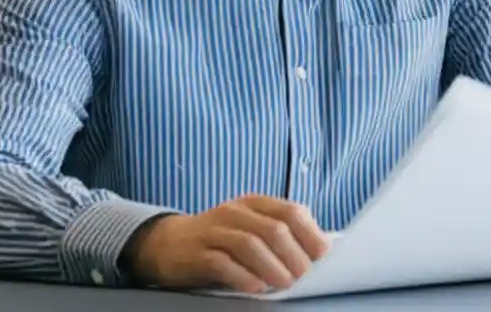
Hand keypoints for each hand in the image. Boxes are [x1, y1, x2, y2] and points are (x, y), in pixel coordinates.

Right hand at [124, 194, 331, 291]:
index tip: (323, 255)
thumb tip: (318, 250)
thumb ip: (279, 235)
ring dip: (272, 266)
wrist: (168, 243)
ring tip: (285, 283)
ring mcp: (213, 230)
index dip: (309, 233)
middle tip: (304, 275)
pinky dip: (242, 276)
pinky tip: (256, 287)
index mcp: (254, 204)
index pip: (289, 212)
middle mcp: (234, 212)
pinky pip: (222, 262)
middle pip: (272, 229)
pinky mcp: (196, 251)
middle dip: (293, 254)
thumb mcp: (250, 229)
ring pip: (249, 244)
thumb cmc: (220, 240)